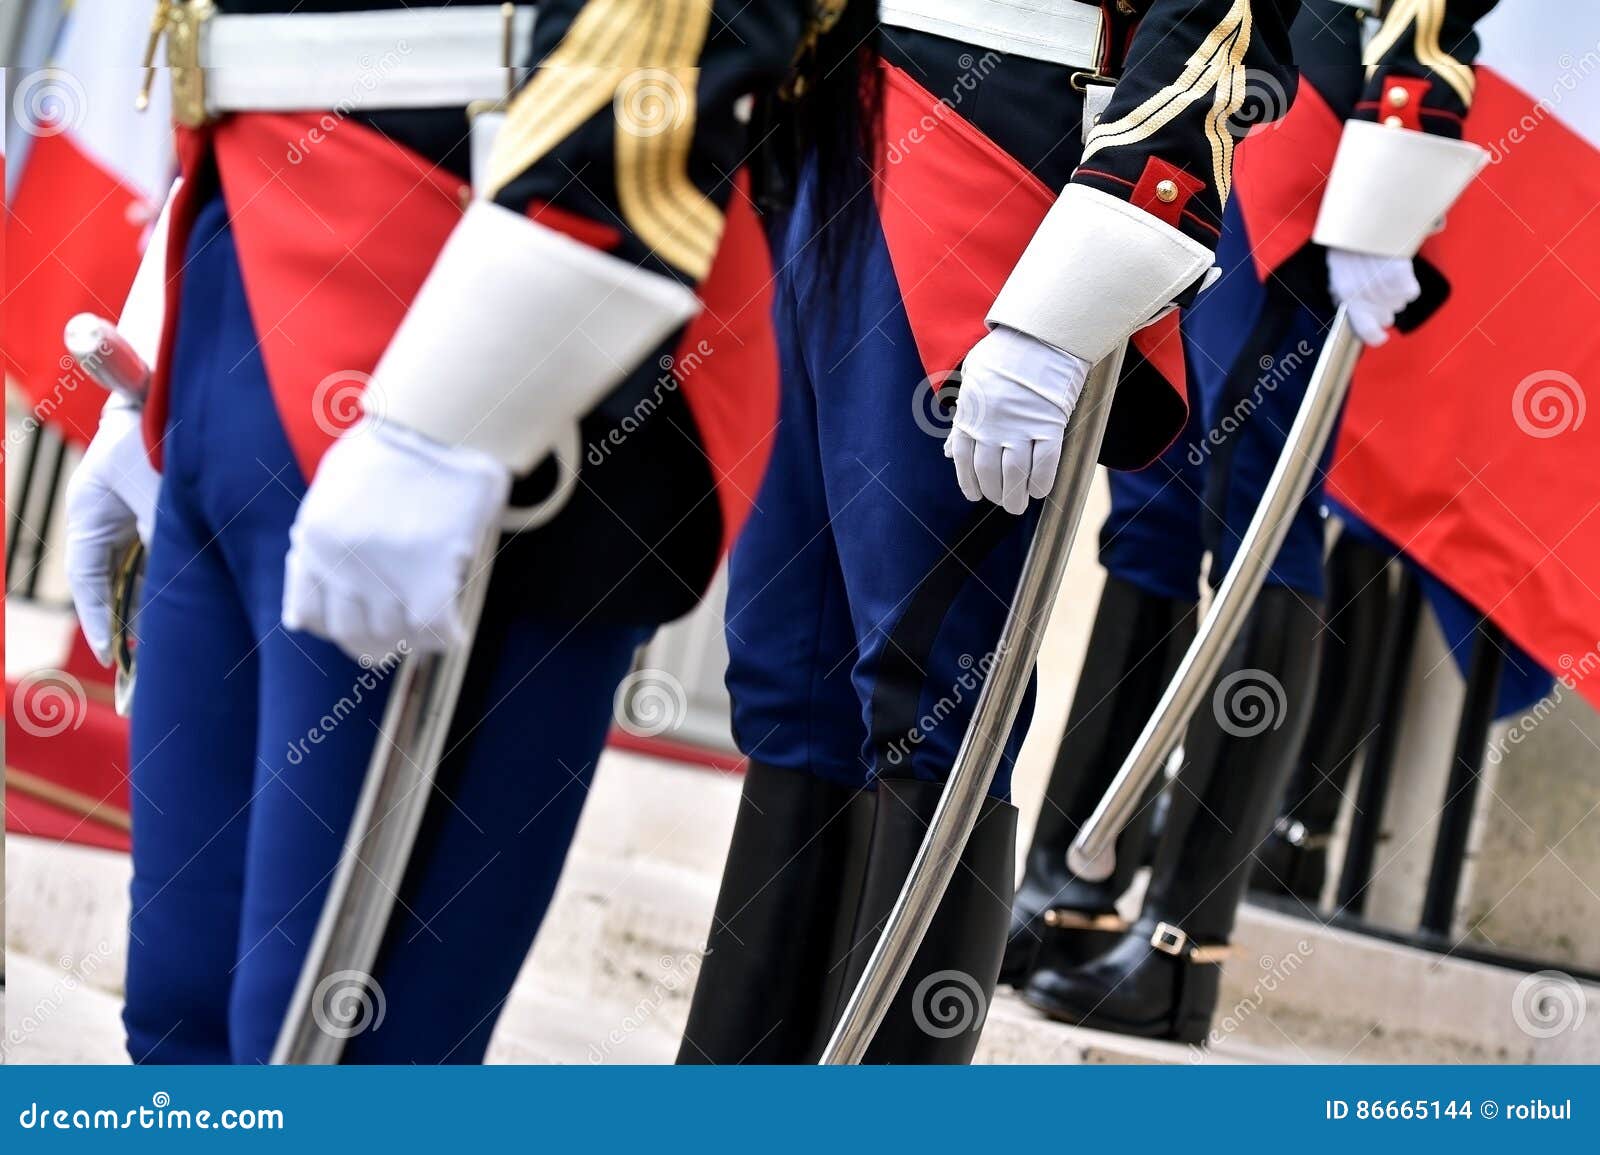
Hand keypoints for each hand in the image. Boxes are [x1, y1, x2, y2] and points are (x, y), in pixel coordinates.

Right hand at [65, 397, 160, 663]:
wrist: (166, 390)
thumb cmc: (158, 437)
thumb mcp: (161, 496)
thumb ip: (166, 540)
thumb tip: (179, 584)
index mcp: (89, 514)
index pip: (88, 579)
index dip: (97, 619)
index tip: (111, 655)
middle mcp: (103, 517)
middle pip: (111, 579)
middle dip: (127, 620)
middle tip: (142, 665)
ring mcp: (126, 513)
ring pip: (135, 570)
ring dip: (149, 602)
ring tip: (164, 648)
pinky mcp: (151, 510)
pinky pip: (154, 555)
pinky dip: (165, 579)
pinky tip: (186, 606)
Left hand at [283, 417, 510, 661]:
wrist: (441, 421)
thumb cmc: (396, 445)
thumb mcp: (337, 485)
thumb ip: (326, 533)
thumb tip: (313, 580)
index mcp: (315, 539)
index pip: (309, 615)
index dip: (335, 627)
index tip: (358, 625)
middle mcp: (341, 562)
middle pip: (353, 632)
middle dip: (374, 644)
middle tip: (396, 642)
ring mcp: (384, 570)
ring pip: (395, 633)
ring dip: (413, 639)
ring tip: (431, 632)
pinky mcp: (429, 572)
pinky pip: (434, 628)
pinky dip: (445, 637)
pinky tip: (454, 634)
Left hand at [944, 325, 1091, 514]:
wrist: (1039, 333)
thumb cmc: (1004, 353)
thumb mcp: (972, 381)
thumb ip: (963, 419)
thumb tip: (949, 452)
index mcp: (970, 414)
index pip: (963, 459)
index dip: (968, 482)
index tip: (975, 494)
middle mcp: (992, 425)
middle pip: (989, 472)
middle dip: (994, 493)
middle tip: (1003, 503)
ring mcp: (1020, 426)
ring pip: (1015, 474)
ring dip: (1015, 495)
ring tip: (1018, 505)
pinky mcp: (1048, 425)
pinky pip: (1044, 463)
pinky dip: (1040, 482)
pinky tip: (1039, 491)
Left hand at [1326, 248, 1420, 346]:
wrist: (1359, 221)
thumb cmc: (1347, 248)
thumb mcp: (1337, 275)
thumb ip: (1344, 296)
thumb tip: (1351, 314)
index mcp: (1347, 297)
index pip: (1365, 331)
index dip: (1375, 337)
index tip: (1380, 337)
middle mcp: (1365, 295)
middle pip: (1387, 318)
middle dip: (1385, 308)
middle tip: (1380, 289)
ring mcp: (1383, 285)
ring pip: (1399, 305)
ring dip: (1396, 294)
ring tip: (1386, 274)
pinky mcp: (1400, 273)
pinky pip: (1411, 293)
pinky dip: (1408, 284)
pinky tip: (1398, 271)